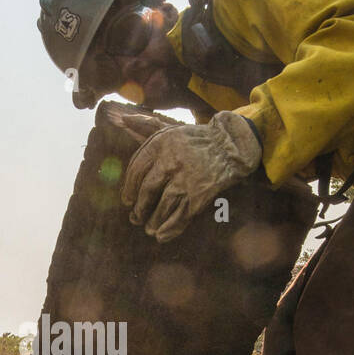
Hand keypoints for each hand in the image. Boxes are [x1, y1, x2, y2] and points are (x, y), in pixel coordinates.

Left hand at [121, 110, 261, 241]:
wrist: (230, 146)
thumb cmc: (196, 139)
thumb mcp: (170, 128)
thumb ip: (145, 125)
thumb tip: (123, 119)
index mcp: (161, 144)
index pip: (136, 169)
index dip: (128, 188)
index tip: (126, 200)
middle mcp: (171, 162)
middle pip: (147, 190)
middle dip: (139, 208)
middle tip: (135, 218)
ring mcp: (186, 180)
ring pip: (162, 206)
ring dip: (153, 221)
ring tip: (149, 229)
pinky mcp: (199, 195)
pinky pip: (181, 217)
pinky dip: (170, 229)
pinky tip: (162, 236)